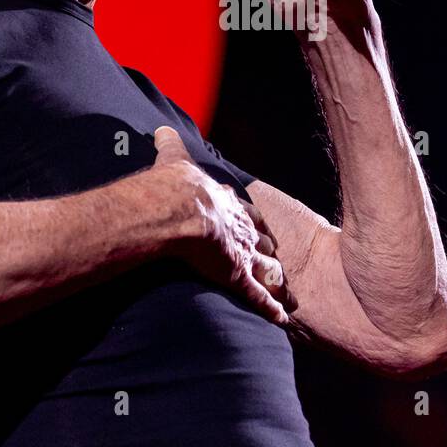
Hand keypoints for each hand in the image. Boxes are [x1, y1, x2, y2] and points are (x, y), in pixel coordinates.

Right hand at [150, 126, 291, 324]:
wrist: (176, 207)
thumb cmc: (174, 185)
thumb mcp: (175, 158)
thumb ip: (170, 145)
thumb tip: (161, 128)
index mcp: (227, 203)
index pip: (245, 213)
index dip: (250, 220)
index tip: (255, 225)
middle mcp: (241, 228)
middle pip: (262, 241)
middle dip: (267, 250)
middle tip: (274, 257)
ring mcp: (242, 252)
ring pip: (267, 269)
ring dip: (275, 281)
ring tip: (285, 291)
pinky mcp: (237, 275)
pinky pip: (258, 296)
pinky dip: (271, 309)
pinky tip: (281, 318)